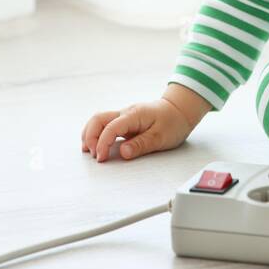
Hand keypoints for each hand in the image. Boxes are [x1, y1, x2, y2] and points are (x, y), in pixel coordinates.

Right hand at [80, 88, 208, 161]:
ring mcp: (123, 116)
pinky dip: (96, 133)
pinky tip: (95, 145)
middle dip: (90, 137)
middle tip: (94, 155)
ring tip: (89, 151)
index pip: (110, 127)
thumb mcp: (161, 137)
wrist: (179, 110)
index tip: (101, 158)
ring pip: (98, 120)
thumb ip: (141, 145)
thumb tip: (123, 153)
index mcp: (134, 115)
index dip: (102, 143)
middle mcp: (125, 113)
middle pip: (98, 119)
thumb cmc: (173, 122)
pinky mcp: (124, 121)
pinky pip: (105, 124)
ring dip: (90, 134)